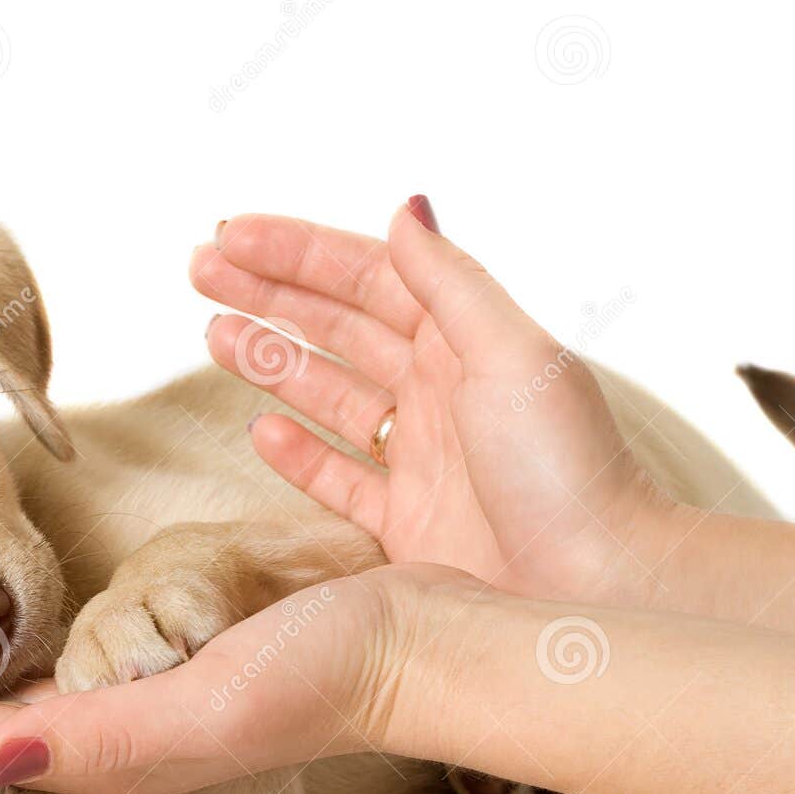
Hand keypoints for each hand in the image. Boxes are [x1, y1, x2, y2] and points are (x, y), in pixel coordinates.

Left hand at [0, 564, 477, 793]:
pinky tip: (8, 650)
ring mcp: (145, 709)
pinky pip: (66, 677)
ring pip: (12, 705)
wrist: (413, 644)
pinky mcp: (175, 675)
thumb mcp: (206, 706)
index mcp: (109, 752)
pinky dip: (10, 664)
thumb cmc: (325, 670)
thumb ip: (102, 737)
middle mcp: (116, 740)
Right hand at [190, 198, 671, 605]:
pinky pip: (337, 477)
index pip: (367, 277)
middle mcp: (438, 390)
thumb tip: (405, 207)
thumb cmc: (566, 469)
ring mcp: (419, 456)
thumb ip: (450, 283)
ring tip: (214, 336)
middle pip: (337, 327)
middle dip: (268, 295)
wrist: (593, 586)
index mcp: (465, 340)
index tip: (234, 236)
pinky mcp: (404, 522)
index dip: (298, 253)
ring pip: (327, 395)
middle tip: (200, 269)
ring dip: (271, 361)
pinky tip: (261, 429)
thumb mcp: (512, 354)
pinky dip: (297, 453)